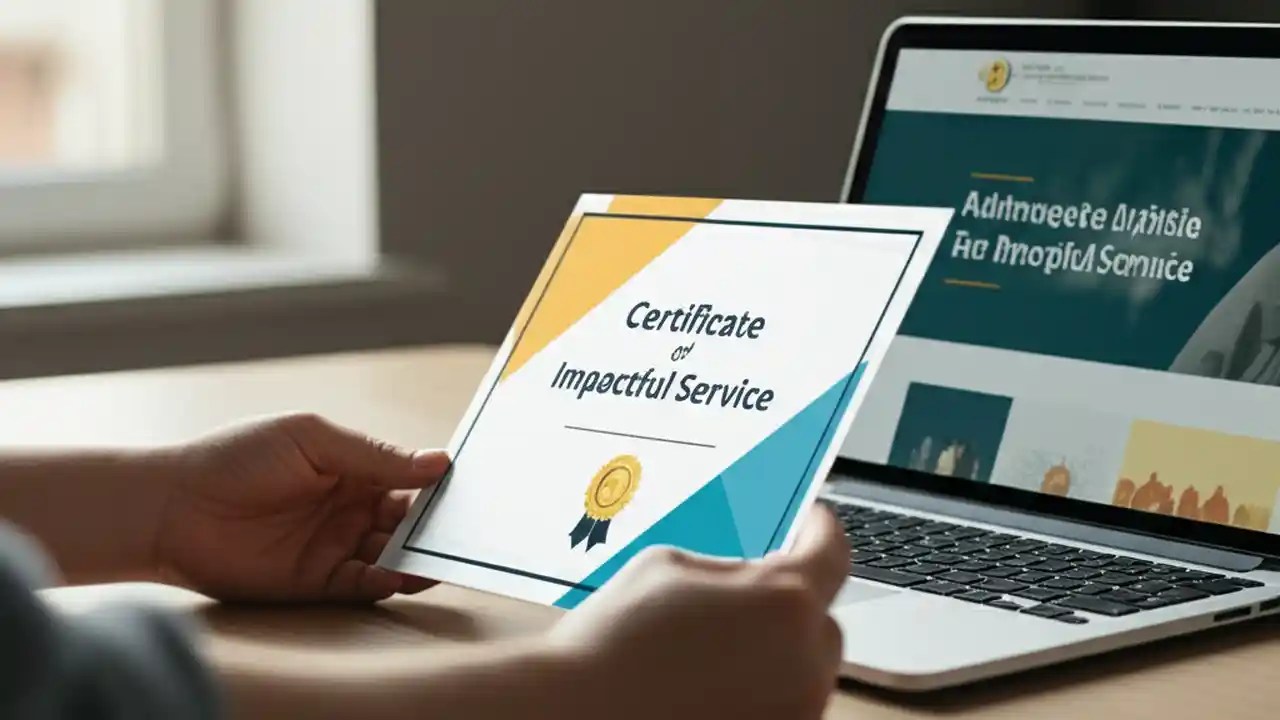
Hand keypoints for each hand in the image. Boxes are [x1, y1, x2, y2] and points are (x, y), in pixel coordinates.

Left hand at [154, 413, 446, 601]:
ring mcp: (334, 546)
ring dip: (418, 557)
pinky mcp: (316, 582)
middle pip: (408, 521)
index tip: (467, 488)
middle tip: (464, 529)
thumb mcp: (312, 440)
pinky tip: (399, 575)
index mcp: (353, 469)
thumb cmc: (236, 458)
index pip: (409, 478)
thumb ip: (375, 455)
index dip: (437, 484)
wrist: (172, 506)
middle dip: (435, 525)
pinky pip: (362, 586)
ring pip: (392, 555)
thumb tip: (439, 462)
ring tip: (440, 557)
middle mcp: (350, 509)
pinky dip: (386, 582)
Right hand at [548, 506, 847, 719]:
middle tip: (739, 597)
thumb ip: (727, 568)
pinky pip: (780, 704)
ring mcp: (793, 712)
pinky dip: (757, 690)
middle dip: (787, 604)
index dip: (819, 530)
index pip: (831, 551)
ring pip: (802, 668)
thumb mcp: (670, 567)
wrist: (577, 712)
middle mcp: (804, 663)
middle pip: (820, 619)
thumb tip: (749, 578)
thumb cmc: (612, 644)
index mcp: (784, 603)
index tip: (811, 524)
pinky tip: (708, 683)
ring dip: (773, 652)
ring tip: (710, 648)